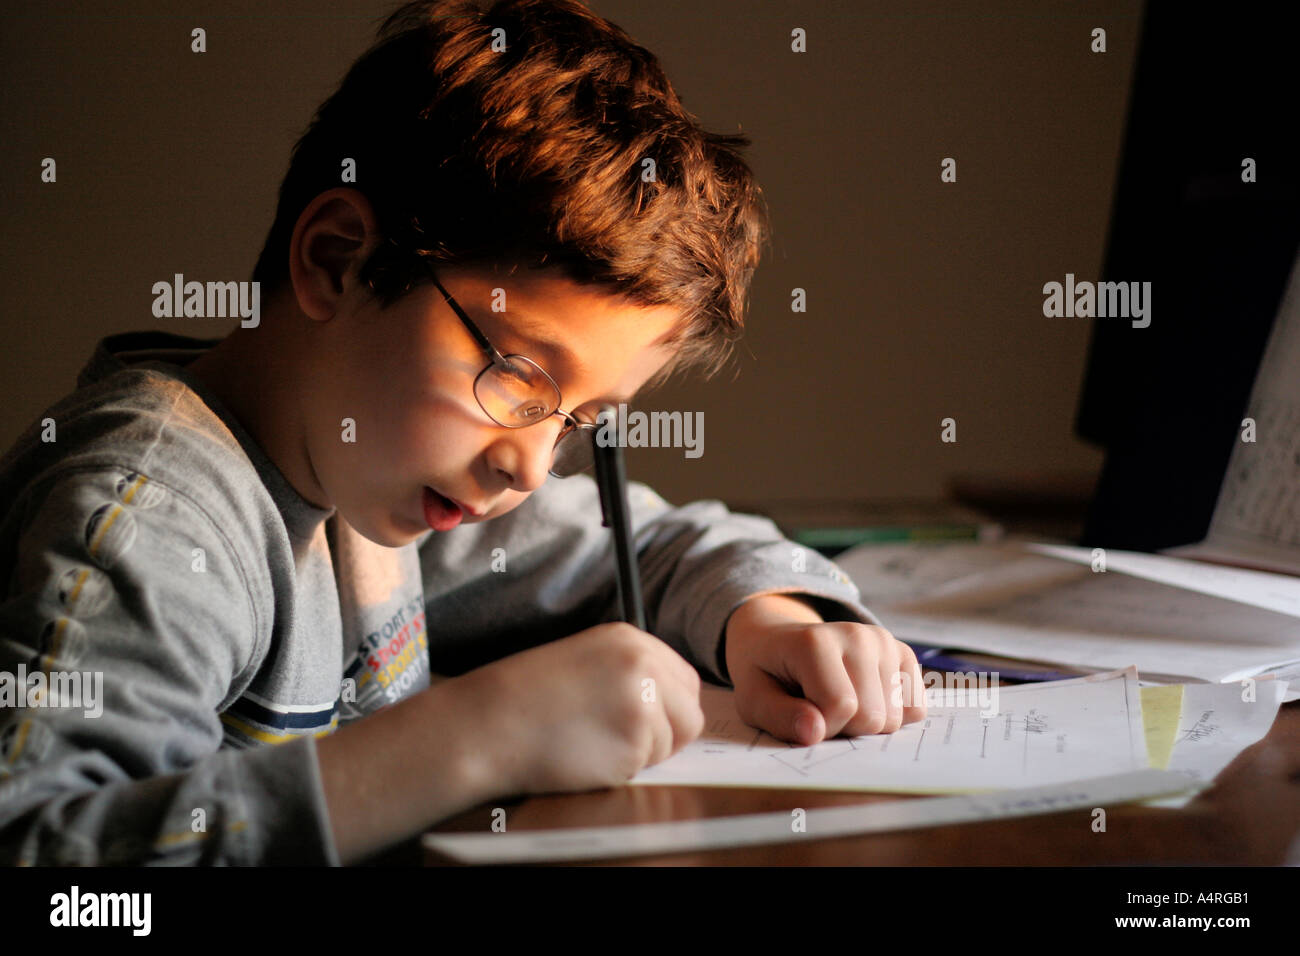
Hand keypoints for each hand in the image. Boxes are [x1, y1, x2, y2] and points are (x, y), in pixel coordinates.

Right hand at [455, 622, 704, 795]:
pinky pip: (646, 767)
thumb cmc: (527, 698)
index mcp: (631, 639)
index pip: (685, 680)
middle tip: (621, 739)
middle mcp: (645, 665)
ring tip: (593, 742)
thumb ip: (632, 673)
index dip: (669, 708)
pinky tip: (586, 756)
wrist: (490, 724)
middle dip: (667, 734)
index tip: (644, 720)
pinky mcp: (634, 743)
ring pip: (671, 744)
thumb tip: (671, 704)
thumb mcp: (586, 660)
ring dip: (641, 753)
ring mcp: (644, 704)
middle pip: (690, 714)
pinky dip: (621, 770)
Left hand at [723, 593, 926, 744]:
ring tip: (838, 701)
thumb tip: (814, 732)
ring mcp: (883, 642)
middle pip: (873, 716)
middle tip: (819, 708)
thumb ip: (779, 717)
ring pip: (896, 718)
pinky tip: (865, 698)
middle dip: (845, 727)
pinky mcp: (903, 652)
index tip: (801, 715)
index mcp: (815, 642)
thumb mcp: (753, 699)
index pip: (841, 707)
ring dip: (866, 723)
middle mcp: (856, 635)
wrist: (776, 638)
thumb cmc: (764, 674)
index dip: (821, 727)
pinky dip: (892, 714)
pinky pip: (916, 708)